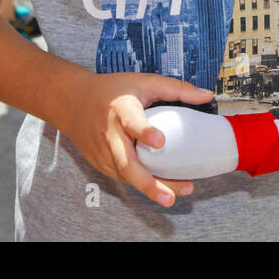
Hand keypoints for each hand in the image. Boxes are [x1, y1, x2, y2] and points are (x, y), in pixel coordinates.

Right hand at [59, 72, 215, 206]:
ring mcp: (104, 153)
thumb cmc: (112, 90)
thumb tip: (207, 95)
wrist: (72, 101)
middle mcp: (110, 134)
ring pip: (127, 177)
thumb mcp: (143, 82)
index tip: (160, 142)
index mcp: (121, 109)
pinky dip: (141, 184)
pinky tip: (161, 188)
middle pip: (127, 164)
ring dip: (150, 189)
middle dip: (148, 183)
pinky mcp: (101, 164)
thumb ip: (176, 89)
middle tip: (170, 197)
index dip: (144, 132)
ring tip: (175, 195)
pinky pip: (124, 177)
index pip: (132, 122)